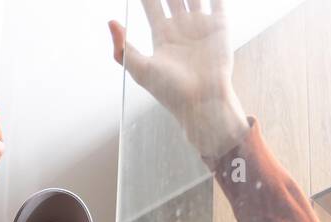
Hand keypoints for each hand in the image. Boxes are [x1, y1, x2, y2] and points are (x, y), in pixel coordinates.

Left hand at [108, 0, 247, 159]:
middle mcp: (181, 26)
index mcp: (162, 34)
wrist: (201, 103)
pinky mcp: (220, 26)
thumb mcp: (140, 70)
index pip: (150, 2)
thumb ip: (123, 48)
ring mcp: (201, 25)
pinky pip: (217, 0)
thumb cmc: (169, 91)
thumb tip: (111, 21)